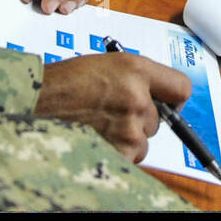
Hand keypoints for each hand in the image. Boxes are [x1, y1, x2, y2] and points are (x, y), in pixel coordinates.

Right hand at [34, 53, 191, 162]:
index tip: (169, 103)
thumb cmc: (67, 82)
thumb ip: (138, 78)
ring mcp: (130, 128)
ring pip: (143, 141)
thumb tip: (160, 96)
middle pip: (159, 119)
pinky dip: (117, 152)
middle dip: (139, 119)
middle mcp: (138, 97)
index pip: (181, 87)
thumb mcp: (108, 63)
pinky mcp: (121, 152)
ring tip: (99, 124)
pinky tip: (96, 136)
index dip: (175, 97)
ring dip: (128, 138)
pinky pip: (130, 156)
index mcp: (136, 70)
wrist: (38, 100)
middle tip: (112, 111)